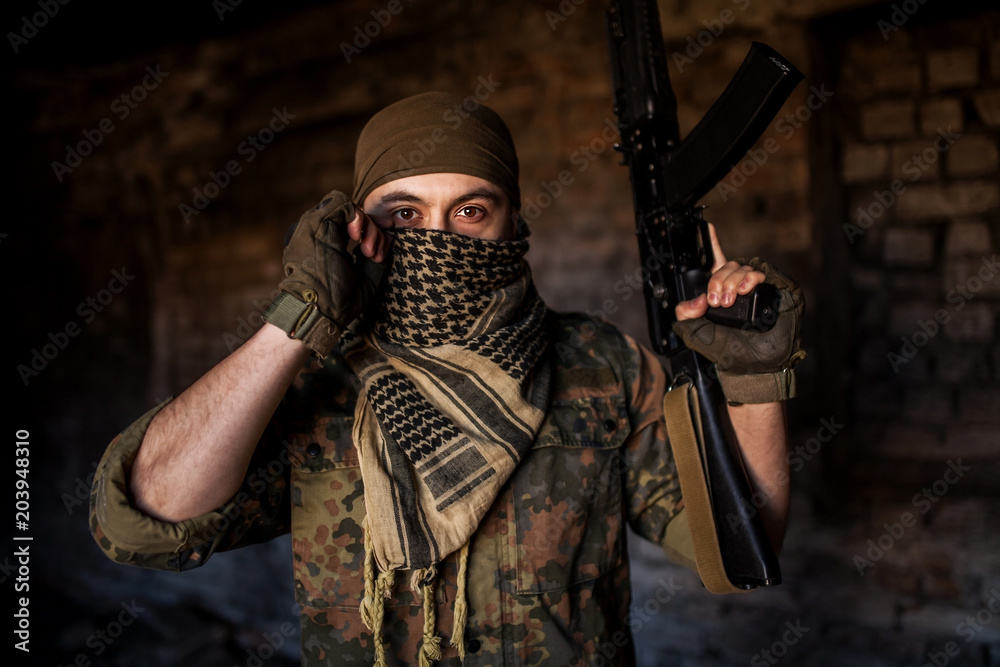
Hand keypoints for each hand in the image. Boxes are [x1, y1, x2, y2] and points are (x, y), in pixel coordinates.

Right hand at [272, 191, 389, 354]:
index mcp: (325, 242)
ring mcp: (314, 226)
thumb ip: (375, 255)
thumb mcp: (365, 276)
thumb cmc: (340, 301)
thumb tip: (390, 236)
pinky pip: (341, 203)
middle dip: (373, 231)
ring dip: (367, 226)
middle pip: (354, 214)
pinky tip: (358, 238)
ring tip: (368, 251)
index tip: (385, 245)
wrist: (319, 310)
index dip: (373, 229)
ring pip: (350, 208)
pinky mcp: (314, 223)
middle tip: (375, 255)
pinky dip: (357, 217)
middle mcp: (318, 231)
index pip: (352, 223)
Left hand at [671, 223, 804, 402]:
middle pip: (727, 266)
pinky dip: (751, 278)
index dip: (711, 244)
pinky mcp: (779, 290)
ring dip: (732, 280)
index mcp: (722, 291)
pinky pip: (765, 272)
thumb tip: (694, 300)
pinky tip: (744, 289)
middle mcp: (742, 286)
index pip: (716, 263)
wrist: (754, 369)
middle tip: (715, 301)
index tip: (707, 227)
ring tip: (727, 300)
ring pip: (743, 267)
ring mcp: (761, 287)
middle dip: (717, 281)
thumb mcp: (698, 334)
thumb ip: (686, 316)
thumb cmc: (730, 352)